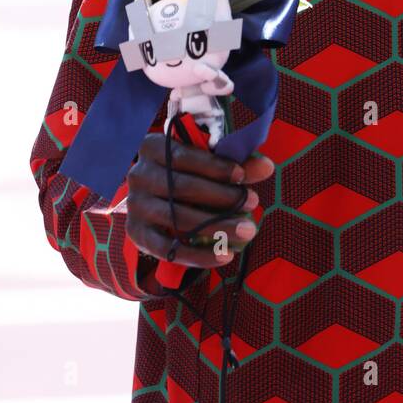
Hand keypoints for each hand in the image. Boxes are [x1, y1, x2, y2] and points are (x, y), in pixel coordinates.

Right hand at [127, 133, 274, 270]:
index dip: (215, 166)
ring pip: (178, 218)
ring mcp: (135, 206)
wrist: (154, 196)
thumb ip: (235, 164)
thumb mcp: (207, 162)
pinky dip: (198, 256)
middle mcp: (139, 174)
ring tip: (248, 230)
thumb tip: (267, 167)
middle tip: (253, 202)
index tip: (242, 176)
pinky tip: (225, 256)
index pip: (183, 156)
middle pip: (182, 187)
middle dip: (222, 196)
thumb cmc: (187, 171)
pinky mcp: (137, 234)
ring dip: (217, 226)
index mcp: (152, 146)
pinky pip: (168, 249)